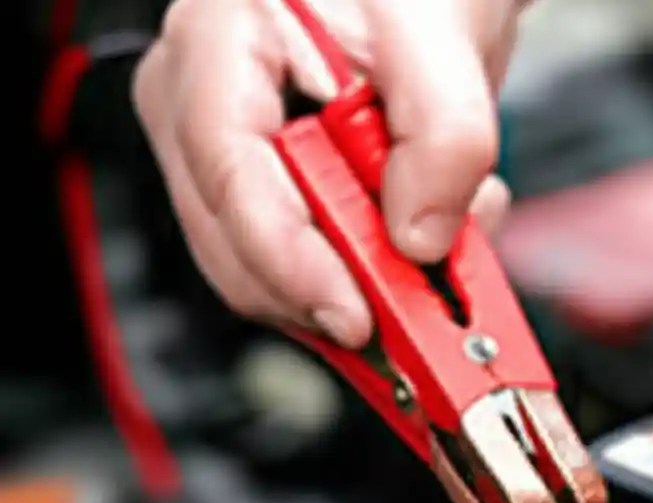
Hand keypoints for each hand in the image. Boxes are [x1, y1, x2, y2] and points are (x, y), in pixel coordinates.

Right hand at [133, 0, 520, 347]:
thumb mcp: (441, 34)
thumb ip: (443, 135)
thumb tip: (419, 239)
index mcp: (218, 41)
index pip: (228, 172)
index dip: (288, 259)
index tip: (353, 312)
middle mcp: (203, 103)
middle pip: (237, 242)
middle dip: (335, 287)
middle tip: (421, 299)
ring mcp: (230, 155)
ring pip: (270, 271)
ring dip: (363, 281)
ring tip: (443, 235)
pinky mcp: (270, 193)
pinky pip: (306, 267)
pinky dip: (371, 273)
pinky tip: (425, 231)